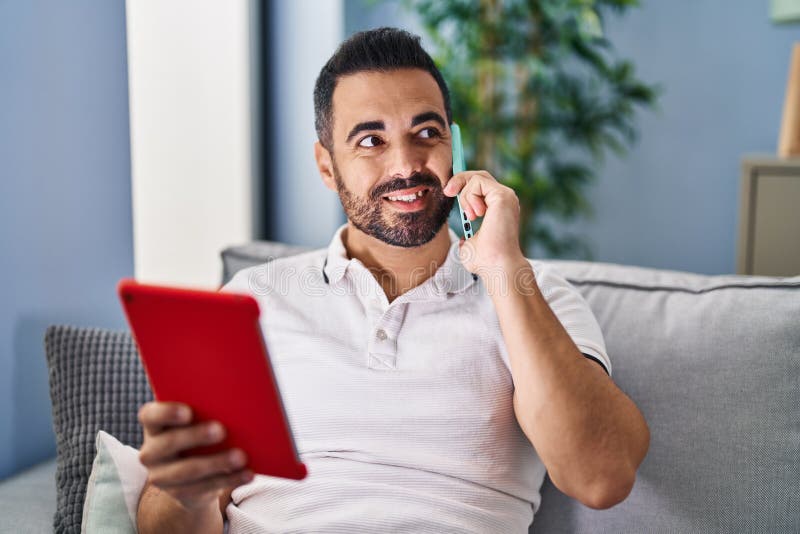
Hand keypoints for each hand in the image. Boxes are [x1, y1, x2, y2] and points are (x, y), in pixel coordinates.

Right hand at [138, 402, 253, 510]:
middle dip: (196, 436)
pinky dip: (229, 480)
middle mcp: (151, 451)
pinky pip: (205, 488)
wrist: (192, 474)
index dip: (166, 412)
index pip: (151, 416)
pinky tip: (247, 474)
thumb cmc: (198, 432)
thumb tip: (234, 400)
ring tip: (240, 457)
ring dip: (216, 463)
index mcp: (154, 425)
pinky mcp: (179, 494)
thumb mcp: (196, 421)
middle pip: (169, 443)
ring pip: (188, 470)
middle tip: (221, 430)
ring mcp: (162, 476)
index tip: (188, 412)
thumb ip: (205, 410)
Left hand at [444, 170, 527, 276]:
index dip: (463, 184)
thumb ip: (467, 238)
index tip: (448, 193)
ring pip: (477, 178)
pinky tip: (474, 214)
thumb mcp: (470, 246)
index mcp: (499, 209)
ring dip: (465, 194)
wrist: (495, 266)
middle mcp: (505, 200)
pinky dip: (469, 195)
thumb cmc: (484, 261)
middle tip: (447, 192)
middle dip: (459, 180)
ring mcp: (506, 196)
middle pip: (479, 175)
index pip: (481, 186)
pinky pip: (478, 181)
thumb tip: (464, 241)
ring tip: (469, 216)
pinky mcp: (503, 196)